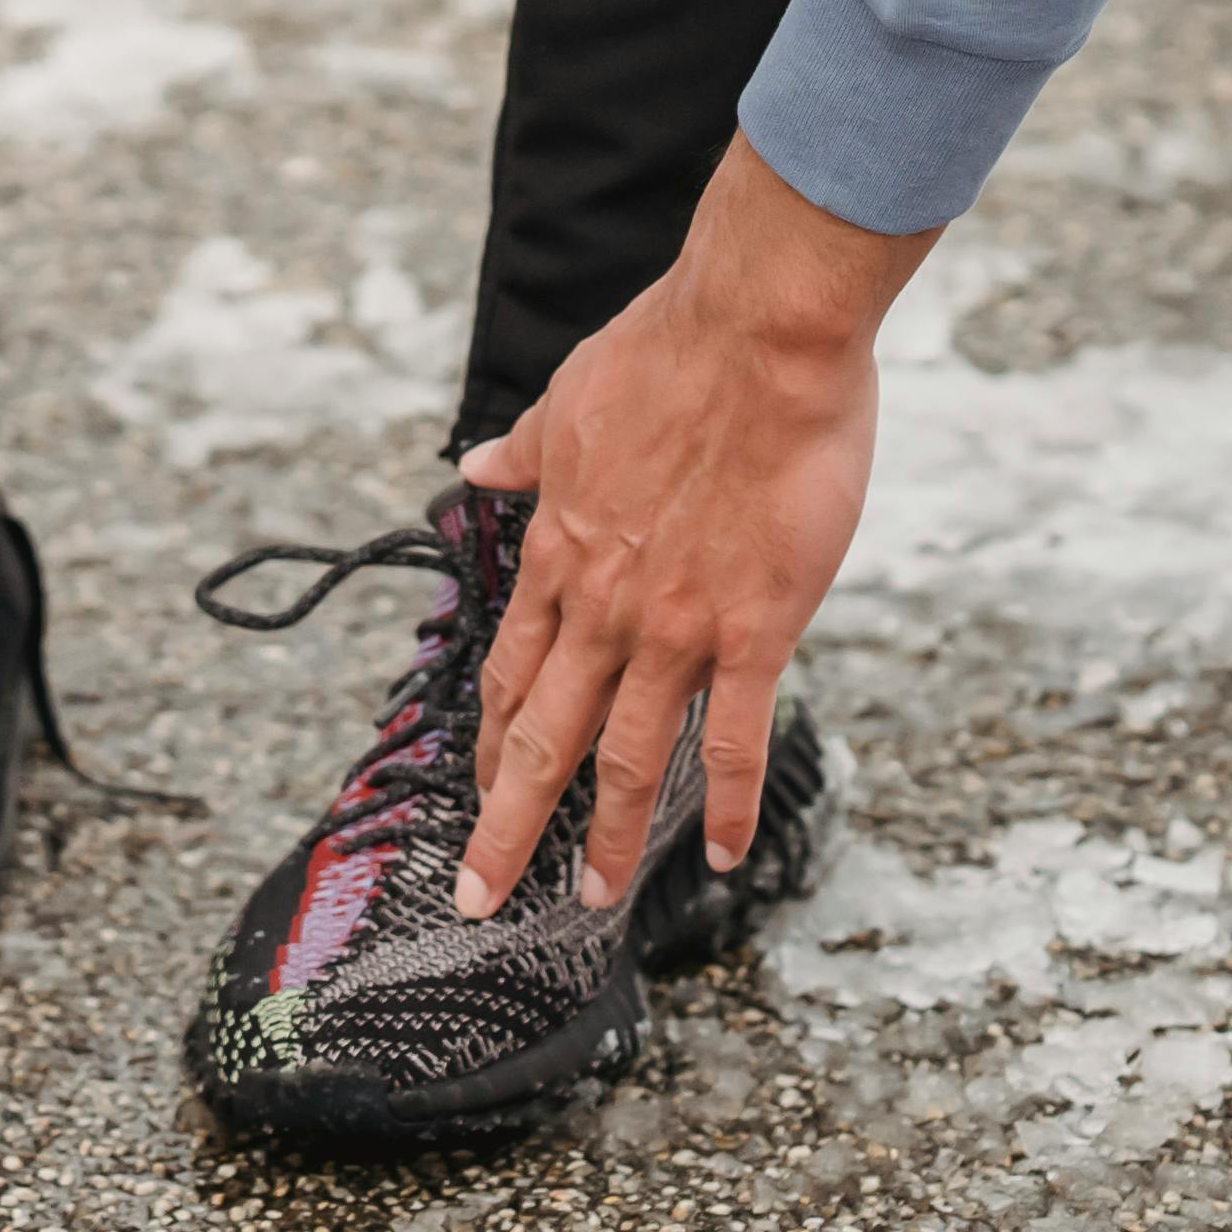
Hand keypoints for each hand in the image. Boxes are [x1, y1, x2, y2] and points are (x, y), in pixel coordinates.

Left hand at [456, 134, 937, 915]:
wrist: (759, 334)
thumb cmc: (673, 350)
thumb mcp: (570, 399)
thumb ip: (525, 452)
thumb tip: (472, 469)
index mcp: (562, 551)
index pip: (509, 668)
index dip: (488, 737)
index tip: (476, 784)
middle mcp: (604, 604)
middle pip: (542, 735)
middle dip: (507, 824)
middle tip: (483, 896)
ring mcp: (674, 626)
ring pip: (625, 755)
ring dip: (606, 836)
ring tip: (592, 897)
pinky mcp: (750, 628)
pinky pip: (730, 737)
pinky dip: (725, 803)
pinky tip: (723, 855)